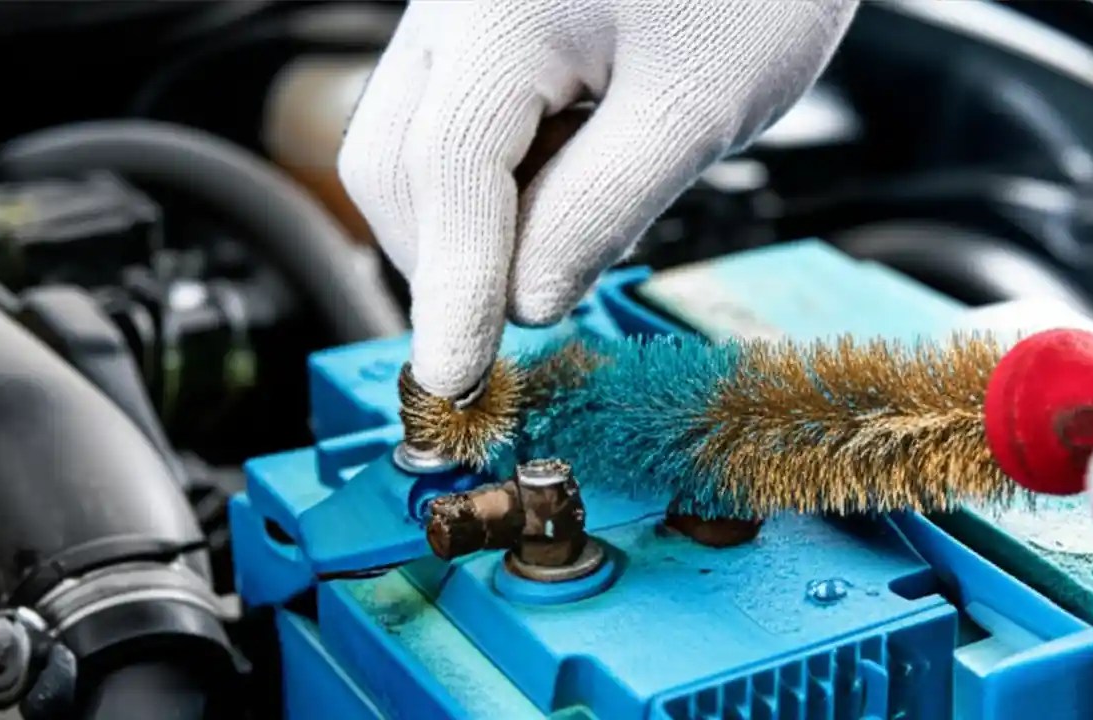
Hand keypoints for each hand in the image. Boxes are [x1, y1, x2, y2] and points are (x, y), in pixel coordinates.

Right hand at [338, 0, 859, 397]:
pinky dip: (491, 182)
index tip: (451, 386)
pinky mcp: (480, 24)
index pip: (448, 174)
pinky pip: (451, 121)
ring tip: (567, 238)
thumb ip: (602, 208)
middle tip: (517, 322)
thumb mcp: (697, 110)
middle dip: (446, 261)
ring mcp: (458, 8)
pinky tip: (562, 188)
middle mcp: (454, 1)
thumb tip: (526, 301)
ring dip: (468, 225)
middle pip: (396, 165)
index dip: (451, 292)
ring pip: (411, 148)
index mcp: (501, 12)